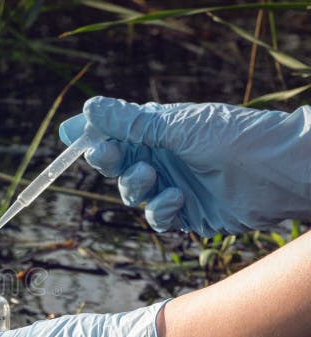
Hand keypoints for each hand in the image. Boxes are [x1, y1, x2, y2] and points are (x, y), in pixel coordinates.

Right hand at [59, 97, 310, 235]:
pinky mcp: (186, 214)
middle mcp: (162, 157)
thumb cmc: (232, 138)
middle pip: (116, 165)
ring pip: (131, 193)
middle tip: (108, 156)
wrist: (277, 174)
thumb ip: (129, 123)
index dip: (91, 137)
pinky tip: (177, 200)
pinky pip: (157, 218)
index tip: (70, 137)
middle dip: (108, 162)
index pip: (113, 133)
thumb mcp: (175, 126)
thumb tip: (87, 108)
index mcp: (158, 130)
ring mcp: (172, 185)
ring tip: (154, 178)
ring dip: (136, 187)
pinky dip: (161, 211)